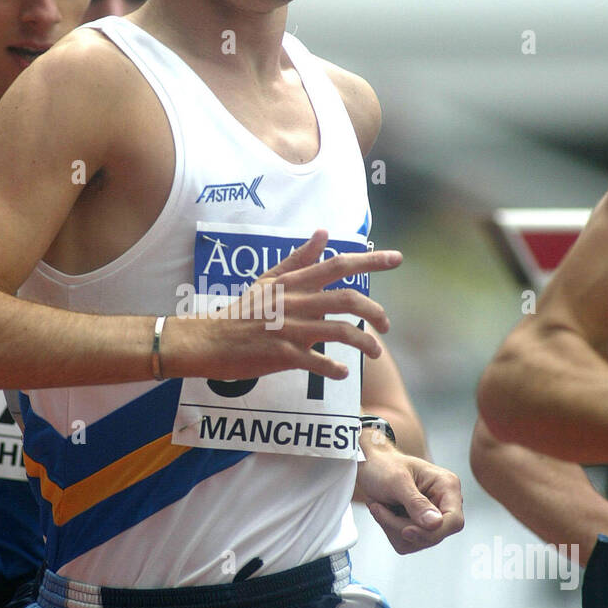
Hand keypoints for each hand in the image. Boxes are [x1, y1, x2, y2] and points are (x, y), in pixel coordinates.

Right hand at [168, 229, 401, 381]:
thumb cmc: (242, 311)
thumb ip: (298, 259)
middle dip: (375, 311)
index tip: (397, 259)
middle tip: (386, 324)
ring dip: (364, 343)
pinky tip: (343, 373)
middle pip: (347, 299)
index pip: (338, 264)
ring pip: (340, 331)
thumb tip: (323, 233)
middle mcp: (296, 302)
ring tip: (376, 352)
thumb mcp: (269, 280)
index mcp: (294, 282)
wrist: (209, 340)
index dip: (370, 260)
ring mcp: (290, 328)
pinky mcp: (283, 354)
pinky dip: (335, 369)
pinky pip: (318, 362)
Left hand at [357, 445, 463, 554]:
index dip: (433, 531)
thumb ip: (416, 503)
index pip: (454, 521)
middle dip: (402, 526)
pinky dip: (389, 530)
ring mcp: (432, 518)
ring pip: (417, 542)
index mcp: (447, 487)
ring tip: (379, 507)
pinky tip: (383, 513)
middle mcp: (443, 504)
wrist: (370, 466)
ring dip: (392, 527)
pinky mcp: (418, 527)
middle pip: (433, 535)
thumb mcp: (397, 481)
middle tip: (379, 508)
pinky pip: (407, 543)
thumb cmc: (384, 466)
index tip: (406, 531)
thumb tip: (436, 524)